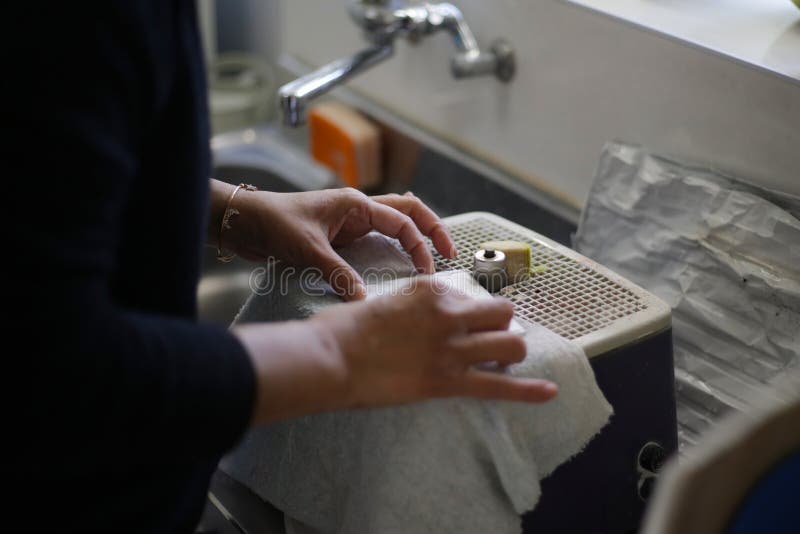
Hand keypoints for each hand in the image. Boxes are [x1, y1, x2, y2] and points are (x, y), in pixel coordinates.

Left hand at [223, 186, 456, 299]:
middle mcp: (358, 209)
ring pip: (395, 220)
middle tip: (449, 252)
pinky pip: (377, 238)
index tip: (427, 269)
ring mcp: (351, 221)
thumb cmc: (272, 223)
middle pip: (409, 210)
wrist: (244, 222)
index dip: (420, 244)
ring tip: (433, 255)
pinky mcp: (342, 236)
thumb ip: (337, 273)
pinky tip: (400, 262)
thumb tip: (363, 300)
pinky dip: (395, 245)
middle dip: (432, 228)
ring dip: (416, 234)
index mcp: (355, 204)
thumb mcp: (307, 250)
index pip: (402, 221)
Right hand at [235, 278, 557, 423]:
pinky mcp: (447, 381)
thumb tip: (417, 323)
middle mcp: (449, 313)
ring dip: (510, 353)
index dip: (471, 313)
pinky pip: (499, 387)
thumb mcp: (381, 301)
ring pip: (509, 346)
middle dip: (501, 327)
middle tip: (488, 340)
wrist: (329, 357)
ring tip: (501, 360)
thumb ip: (410, 307)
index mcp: (431, 290)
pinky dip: (528, 391)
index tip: (463, 323)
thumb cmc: (342, 330)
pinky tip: (549, 393)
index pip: (472, 297)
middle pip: (502, 315)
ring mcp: (451, 348)